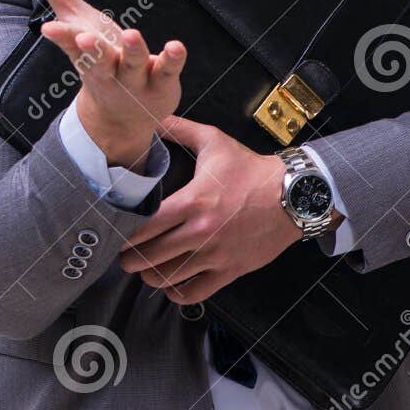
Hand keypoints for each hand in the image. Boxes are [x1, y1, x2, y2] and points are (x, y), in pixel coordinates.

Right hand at [17, 0, 185, 168]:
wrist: (121, 116)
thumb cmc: (98, 59)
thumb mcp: (76, 21)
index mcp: (82, 54)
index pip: (69, 44)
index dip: (61, 36)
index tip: (49, 28)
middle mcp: (106, 69)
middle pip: (97, 61)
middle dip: (91, 50)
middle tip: (84, 38)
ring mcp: (133, 78)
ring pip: (131, 65)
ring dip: (132, 51)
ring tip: (132, 35)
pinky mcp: (160, 81)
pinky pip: (166, 70)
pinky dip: (172, 59)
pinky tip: (175, 46)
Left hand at [117, 115, 307, 303]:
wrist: (294, 195)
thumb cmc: (251, 169)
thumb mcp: (213, 142)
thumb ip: (178, 128)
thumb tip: (151, 115)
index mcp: (192, 201)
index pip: (146, 225)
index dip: (125, 232)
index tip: (116, 231)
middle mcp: (201, 232)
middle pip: (150, 256)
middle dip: (129, 258)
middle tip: (123, 254)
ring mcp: (216, 254)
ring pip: (169, 277)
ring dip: (150, 276)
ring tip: (143, 268)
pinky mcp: (231, 270)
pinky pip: (196, 293)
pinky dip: (177, 292)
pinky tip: (170, 283)